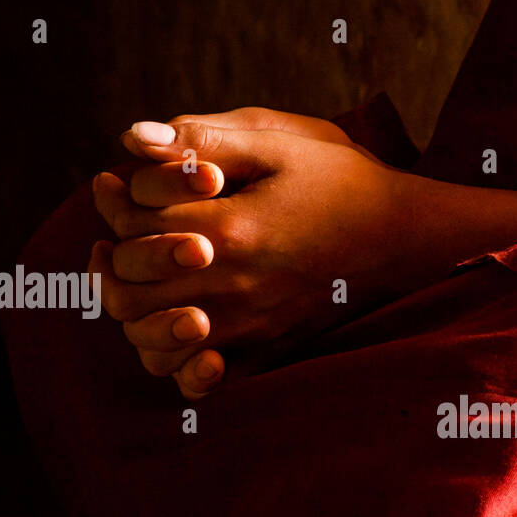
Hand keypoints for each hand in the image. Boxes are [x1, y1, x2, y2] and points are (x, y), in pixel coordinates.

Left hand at [90, 109, 418, 395]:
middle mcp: (235, 285)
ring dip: (134, 314)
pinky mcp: (269, 347)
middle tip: (111, 238)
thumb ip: (206, 139)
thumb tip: (137, 139)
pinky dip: (177, 361)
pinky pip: (202, 377)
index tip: (112, 186)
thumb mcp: (281, 142)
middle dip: (112, 263)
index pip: (134, 225)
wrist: (405, 237)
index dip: (113, 203)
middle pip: (132, 292)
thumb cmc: (344, 182)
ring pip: (155, 341)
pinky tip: (181, 328)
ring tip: (137, 282)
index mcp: (231, 228)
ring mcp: (252, 324)